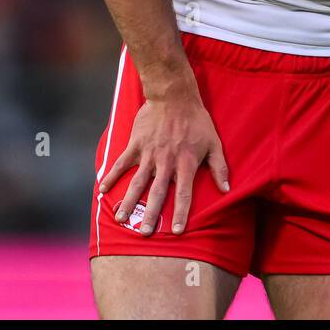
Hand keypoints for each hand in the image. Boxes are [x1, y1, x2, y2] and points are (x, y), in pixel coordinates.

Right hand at [97, 82, 229, 235]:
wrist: (174, 96)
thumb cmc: (197, 120)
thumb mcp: (214, 142)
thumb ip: (220, 167)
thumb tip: (227, 189)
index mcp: (186, 163)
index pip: (184, 194)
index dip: (182, 213)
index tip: (177, 231)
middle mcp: (166, 162)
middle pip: (158, 193)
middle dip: (151, 215)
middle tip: (145, 233)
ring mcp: (149, 154)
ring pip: (137, 182)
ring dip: (129, 202)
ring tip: (121, 219)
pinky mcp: (136, 144)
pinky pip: (122, 163)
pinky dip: (111, 176)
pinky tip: (103, 190)